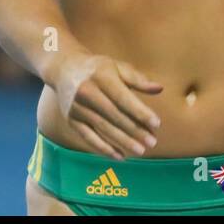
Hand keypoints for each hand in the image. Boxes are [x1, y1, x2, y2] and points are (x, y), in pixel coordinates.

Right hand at [48, 52, 162, 159]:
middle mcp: (88, 93)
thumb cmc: (98, 68)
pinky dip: (104, 148)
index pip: (124, 98)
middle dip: (135, 131)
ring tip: (141, 151)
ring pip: (103, 128)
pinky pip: (89, 137)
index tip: (157, 124)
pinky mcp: (71, 120)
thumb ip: (137, 79)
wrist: (64, 69)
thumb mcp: (117, 67)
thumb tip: (159, 89)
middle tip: (152, 142)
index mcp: (102, 77)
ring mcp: (78, 108)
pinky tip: (119, 156)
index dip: (140, 112)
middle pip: (115, 116)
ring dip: (123, 142)